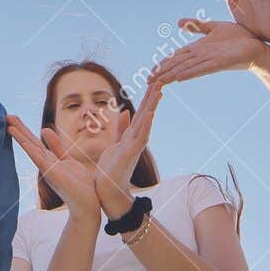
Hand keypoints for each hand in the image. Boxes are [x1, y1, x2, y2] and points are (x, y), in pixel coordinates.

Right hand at [8, 115, 100, 220]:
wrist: (87, 204)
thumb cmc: (79, 185)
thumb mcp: (67, 159)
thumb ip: (56, 146)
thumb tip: (44, 129)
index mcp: (48, 159)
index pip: (34, 141)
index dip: (23, 129)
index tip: (12, 117)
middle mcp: (45, 163)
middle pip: (30, 142)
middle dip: (19, 128)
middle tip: (6, 115)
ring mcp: (47, 169)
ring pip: (32, 149)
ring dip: (20, 137)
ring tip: (9, 125)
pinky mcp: (52, 174)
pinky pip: (40, 160)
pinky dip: (31, 150)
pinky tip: (23, 142)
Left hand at [94, 84, 159, 219]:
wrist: (108, 191)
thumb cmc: (111, 169)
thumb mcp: (114, 143)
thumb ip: (120, 128)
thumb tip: (125, 111)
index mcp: (131, 136)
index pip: (141, 113)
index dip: (147, 98)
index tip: (154, 82)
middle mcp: (135, 139)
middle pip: (146, 114)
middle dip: (152, 97)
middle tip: (161, 80)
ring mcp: (134, 146)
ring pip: (145, 122)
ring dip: (152, 106)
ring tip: (159, 91)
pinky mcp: (130, 154)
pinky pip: (140, 137)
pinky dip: (146, 125)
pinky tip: (150, 114)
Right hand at [151, 21, 269, 84]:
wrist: (258, 43)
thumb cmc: (239, 37)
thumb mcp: (214, 27)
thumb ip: (197, 26)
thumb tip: (178, 22)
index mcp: (199, 49)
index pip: (176, 57)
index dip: (162, 64)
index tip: (150, 72)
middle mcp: (201, 56)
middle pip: (177, 65)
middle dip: (162, 73)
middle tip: (146, 82)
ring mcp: (209, 60)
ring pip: (186, 69)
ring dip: (171, 76)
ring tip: (158, 83)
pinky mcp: (219, 63)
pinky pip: (201, 69)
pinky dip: (189, 73)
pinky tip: (178, 78)